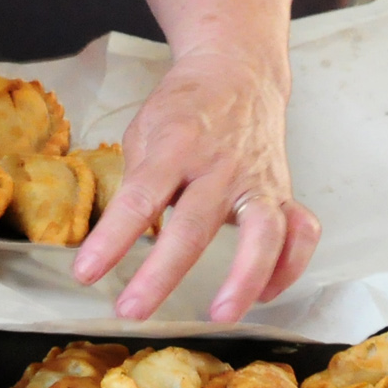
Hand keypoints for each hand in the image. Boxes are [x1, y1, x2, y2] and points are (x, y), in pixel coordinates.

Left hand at [71, 50, 320, 322]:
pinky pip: (300, 234)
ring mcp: (258, 179)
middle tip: (132, 311)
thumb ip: (137, 181)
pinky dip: (288, 267)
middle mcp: (220, 165)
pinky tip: (266, 293)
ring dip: (245, 278)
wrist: (238, 71)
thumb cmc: (185, 108)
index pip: (140, 197)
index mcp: (176, 145)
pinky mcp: (283, 191)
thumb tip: (119, 237)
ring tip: (221, 315)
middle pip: (194, 225)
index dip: (111, 238)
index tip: (87, 272)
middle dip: (161, 274)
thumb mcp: (145, 131)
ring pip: (264, 233)